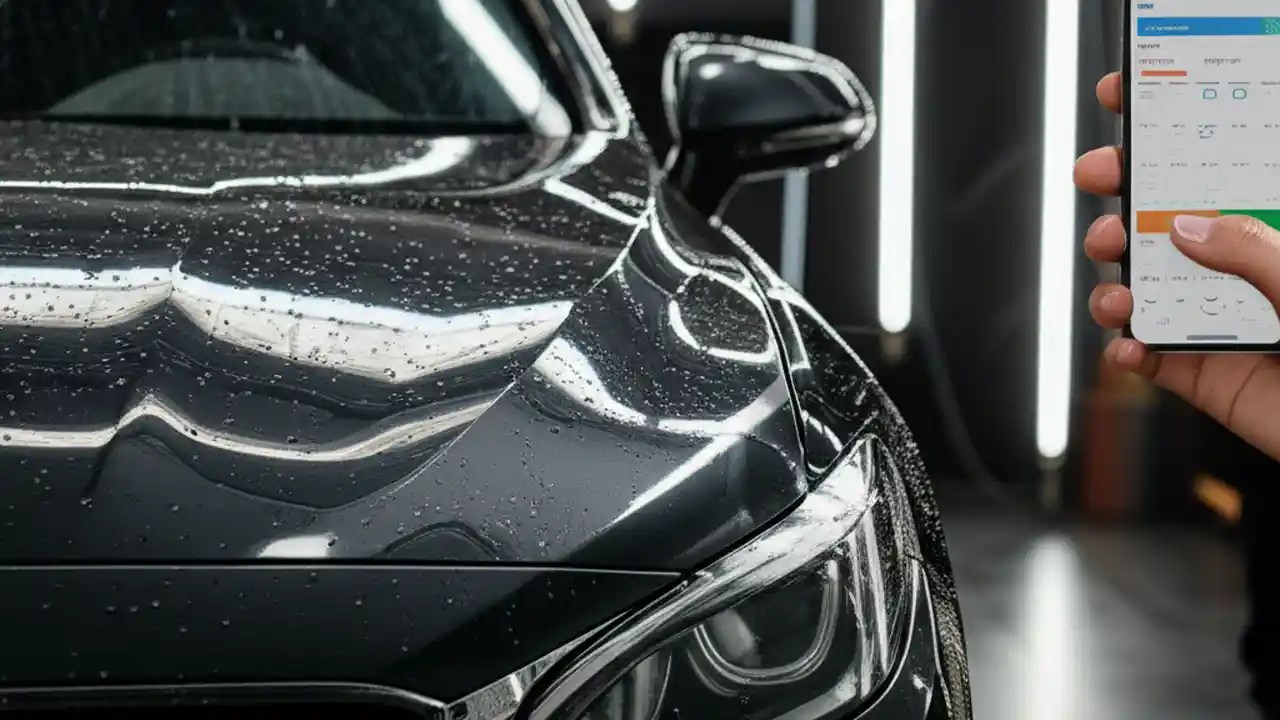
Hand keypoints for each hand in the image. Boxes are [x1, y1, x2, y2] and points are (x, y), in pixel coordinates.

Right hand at [1076, 72, 1279, 461]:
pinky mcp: (1201, 369)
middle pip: (1170, 211)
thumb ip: (1257, 249)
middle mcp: (1247, 263)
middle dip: (1124, 191)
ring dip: (1115, 273)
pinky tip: (1132, 344)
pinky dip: (1126, 347)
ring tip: (1117, 280)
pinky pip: (1146, 353)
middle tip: (1101, 178)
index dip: (1172, 124)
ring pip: (1147, 279)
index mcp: (1278, 227)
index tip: (1125, 95)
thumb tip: (1185, 229)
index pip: (1225, 161)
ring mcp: (1219, 314)